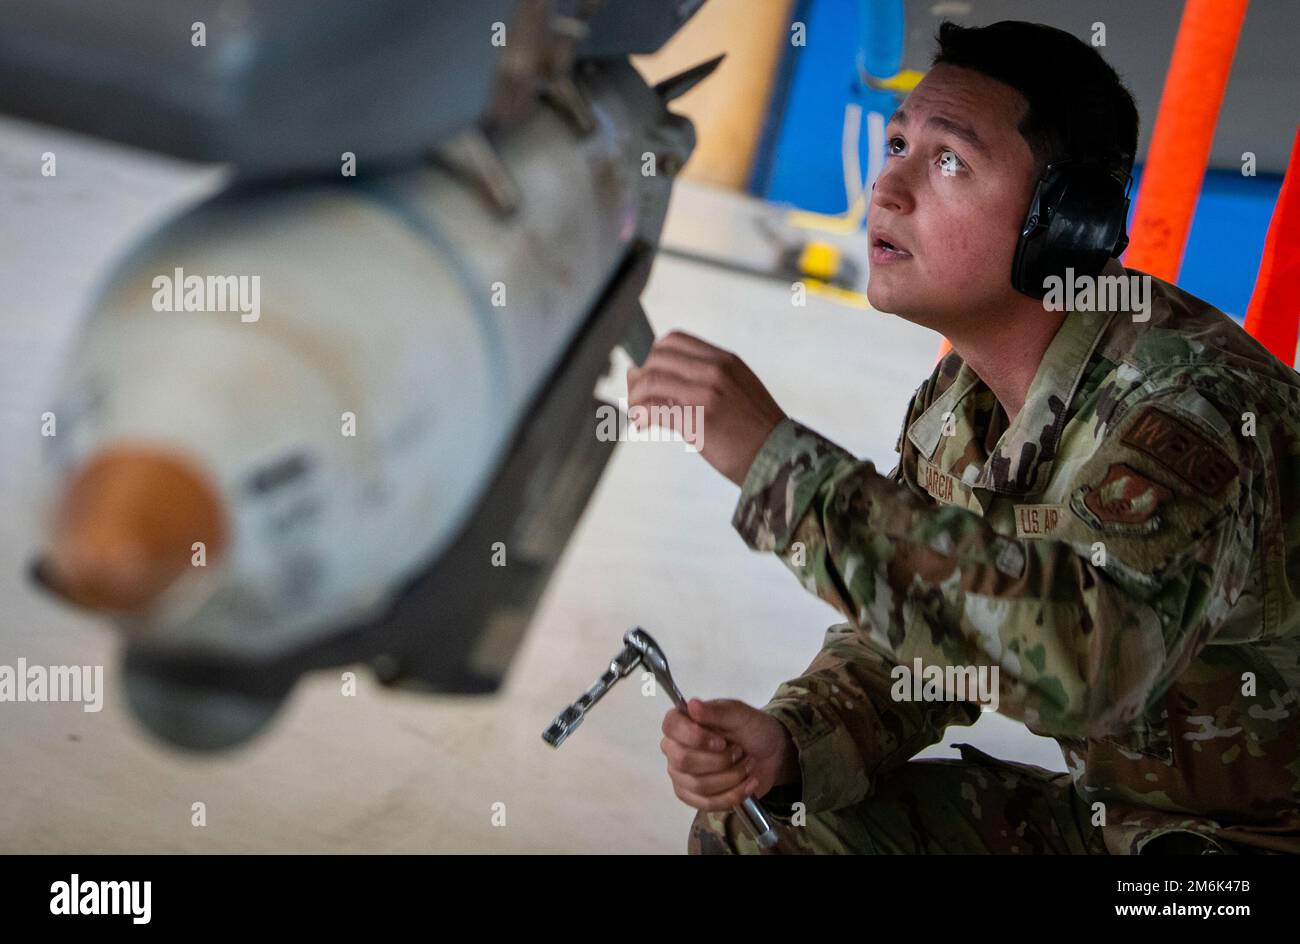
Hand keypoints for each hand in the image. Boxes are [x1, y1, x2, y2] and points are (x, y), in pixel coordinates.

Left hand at [626, 331, 786, 486]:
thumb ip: (708, 378)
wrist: (778, 457)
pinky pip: (653, 409)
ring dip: (635, 398)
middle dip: (640, 378)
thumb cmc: (756, 430)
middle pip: (656, 358)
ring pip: (650, 381)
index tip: (648, 375)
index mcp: (724, 360)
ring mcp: (706, 393)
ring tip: (637, 414)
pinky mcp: (697, 419)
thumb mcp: (738, 388)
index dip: (653, 356)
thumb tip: (668, 380)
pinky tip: (643, 425)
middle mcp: (715, 370)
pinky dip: (640, 416)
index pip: (673, 340)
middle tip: (638, 399)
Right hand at [660, 697, 797, 811]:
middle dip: (720, 760)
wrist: (770, 754)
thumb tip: (691, 705)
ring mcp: (681, 775)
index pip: (671, 727)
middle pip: (683, 761)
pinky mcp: (693, 797)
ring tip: (747, 765)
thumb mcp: (740, 715)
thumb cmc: (752, 729)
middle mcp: (675, 747)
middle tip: (739, 751)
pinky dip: (734, 795)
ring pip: (699, 785)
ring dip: (732, 776)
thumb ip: (716, 711)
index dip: (695, 737)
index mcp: (683, 721)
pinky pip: (707, 804)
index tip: (721, 741)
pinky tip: (748, 783)